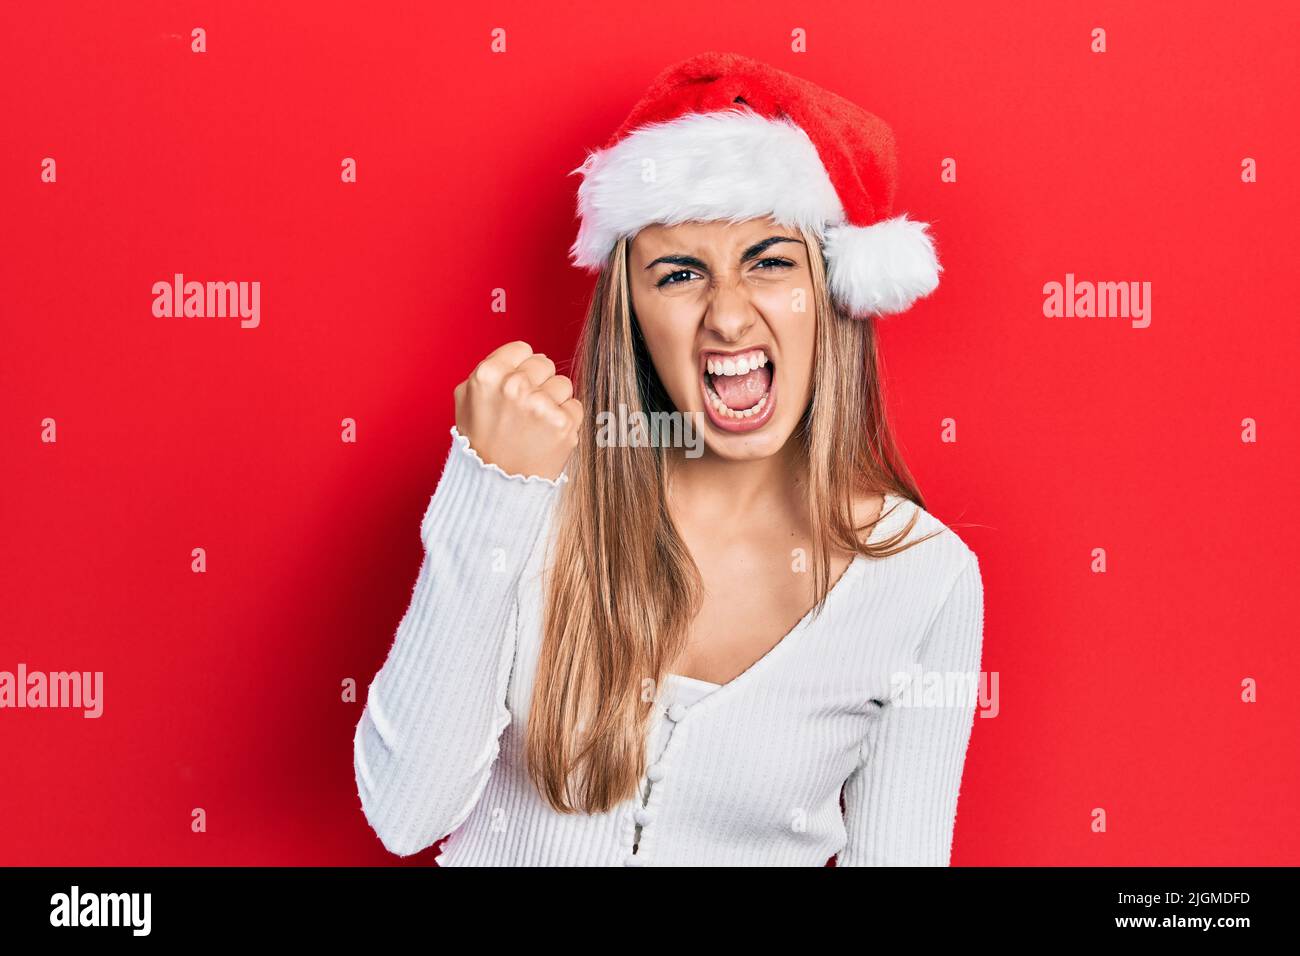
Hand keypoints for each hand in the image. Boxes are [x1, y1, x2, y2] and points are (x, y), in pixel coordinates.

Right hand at [454, 341, 582, 481]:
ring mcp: (540, 405)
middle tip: (525, 411)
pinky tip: (546, 436)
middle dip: (539, 383)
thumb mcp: (467, 401)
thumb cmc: (481, 443)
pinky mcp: (563, 424)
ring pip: (563, 384)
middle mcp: (514, 386)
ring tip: (535, 425)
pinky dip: (565, 421)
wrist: (497, 486)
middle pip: (545, 364)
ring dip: (554, 402)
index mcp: (488, 375)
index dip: (521, 367)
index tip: (517, 387)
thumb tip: (518, 355)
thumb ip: (489, 372)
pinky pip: (575, 407)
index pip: (523, 349)